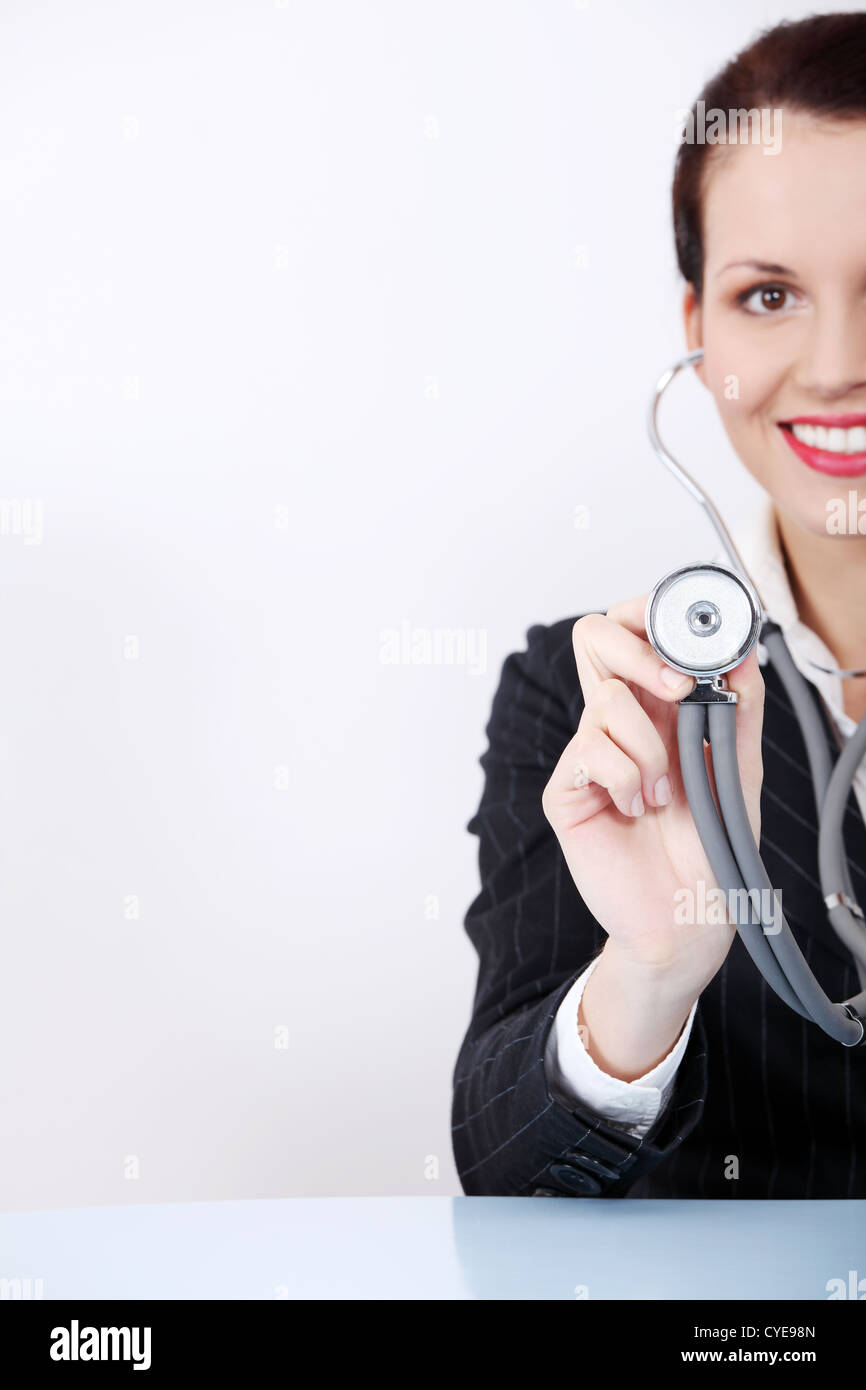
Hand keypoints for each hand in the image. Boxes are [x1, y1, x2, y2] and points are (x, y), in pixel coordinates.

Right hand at [541, 596, 764, 1074]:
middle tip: (677, 690)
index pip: (630, 632)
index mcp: (656, 708)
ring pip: (606, 699)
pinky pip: (590, 751)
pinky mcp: (567, 789)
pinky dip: (627, 777)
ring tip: (663, 791)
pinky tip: (636, 808)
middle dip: (639, 652)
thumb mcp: (740, 768)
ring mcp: (588, 753)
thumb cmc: (712, 847)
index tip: (688, 638)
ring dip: (650, 746)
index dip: (646, 616)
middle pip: (593, 637)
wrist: (689, 917)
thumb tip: (743, 651)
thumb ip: (740, 708)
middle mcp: (617, 722)